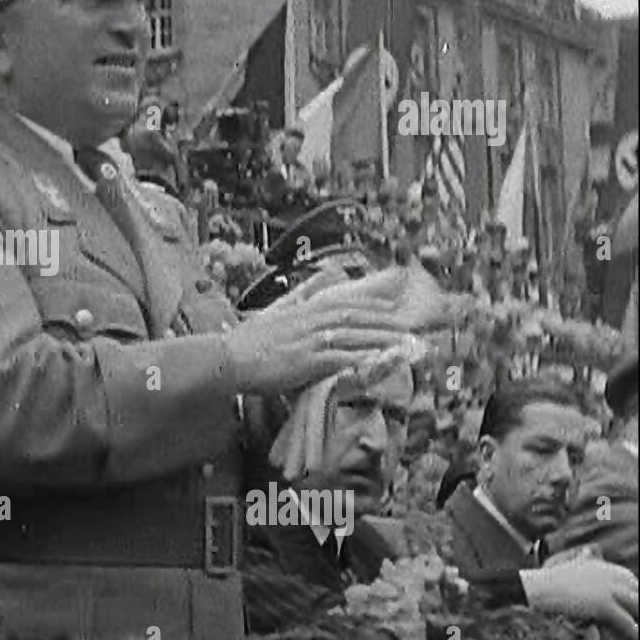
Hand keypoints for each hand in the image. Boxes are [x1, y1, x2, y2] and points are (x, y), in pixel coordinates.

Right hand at [223, 295, 412, 396]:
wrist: (228, 358)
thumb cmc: (249, 339)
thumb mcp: (277, 309)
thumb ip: (302, 293)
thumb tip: (323, 277)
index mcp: (305, 308)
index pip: (346, 301)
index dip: (373, 303)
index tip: (394, 305)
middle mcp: (311, 320)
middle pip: (357, 317)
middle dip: (386, 323)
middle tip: (411, 329)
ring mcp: (309, 339)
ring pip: (354, 335)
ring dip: (382, 340)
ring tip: (405, 346)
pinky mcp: (306, 360)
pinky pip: (341, 358)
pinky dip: (362, 358)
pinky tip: (380, 362)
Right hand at [521, 559, 637, 639]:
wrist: (538, 588)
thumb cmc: (547, 580)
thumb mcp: (569, 564)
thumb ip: (583, 559)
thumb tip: (590, 551)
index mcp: (601, 565)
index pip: (628, 578)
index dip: (632, 590)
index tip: (632, 601)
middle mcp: (608, 574)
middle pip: (635, 591)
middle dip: (637, 603)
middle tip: (636, 614)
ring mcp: (608, 589)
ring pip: (636, 604)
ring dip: (638, 615)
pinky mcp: (604, 605)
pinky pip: (626, 621)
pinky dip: (633, 631)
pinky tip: (636, 637)